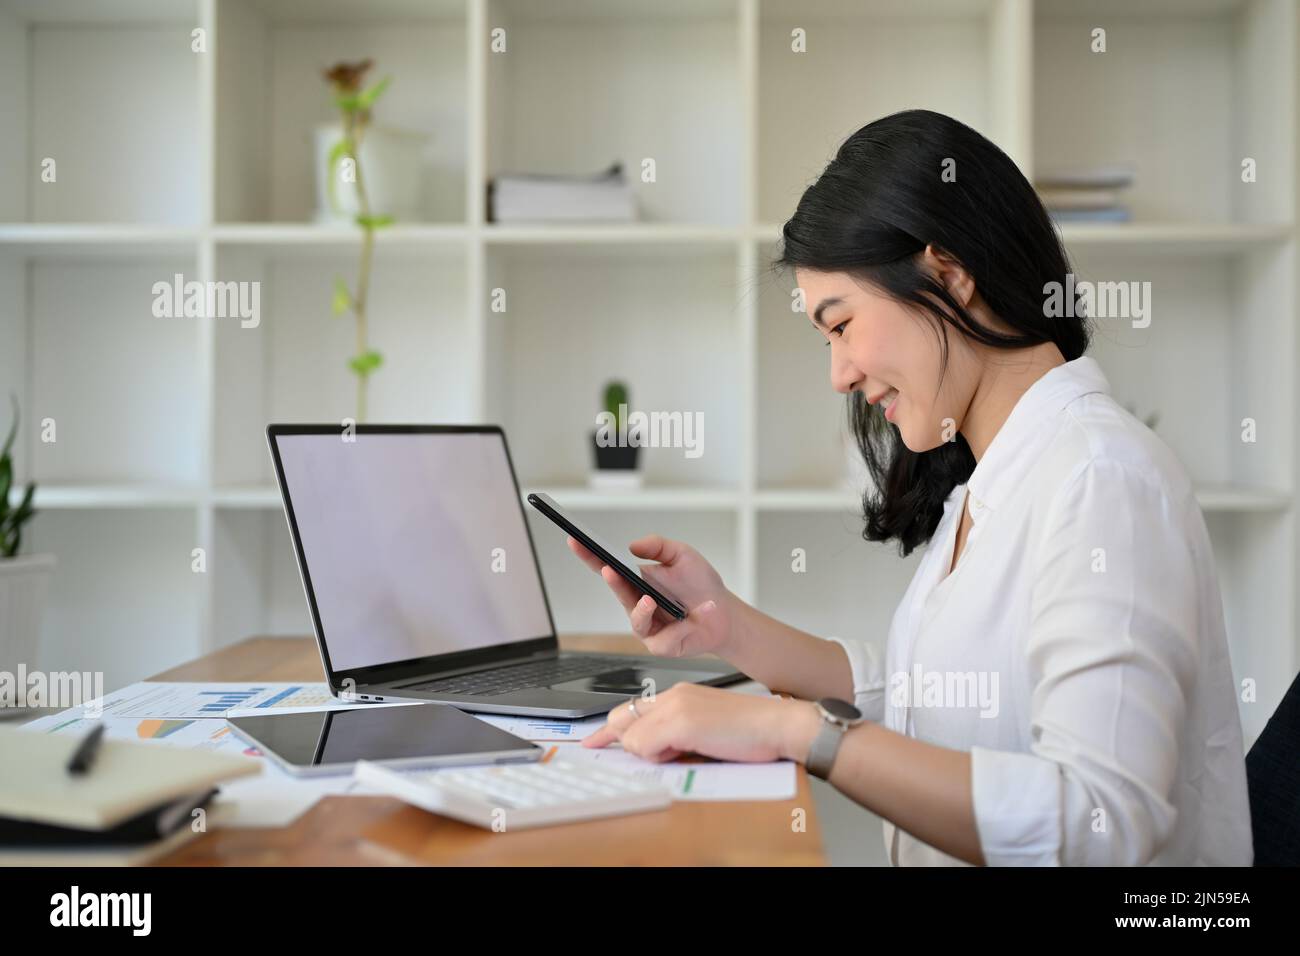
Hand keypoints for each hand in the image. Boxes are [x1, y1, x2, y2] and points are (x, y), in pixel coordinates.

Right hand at [565, 533, 738, 658]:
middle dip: (612, 580)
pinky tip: (690, 619)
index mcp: (637, 580)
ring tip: (651, 599)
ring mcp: (647, 626)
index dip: (588, 555)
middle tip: (608, 569)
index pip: (606, 566)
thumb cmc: (700, 586)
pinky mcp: (660, 645)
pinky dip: (679, 628)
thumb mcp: (682, 556)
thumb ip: (658, 546)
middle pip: (617, 591)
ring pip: (636, 619)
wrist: (724, 614)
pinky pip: (662, 639)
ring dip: (642, 608)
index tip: (575, 540)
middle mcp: (637, 603)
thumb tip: (633, 545)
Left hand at [581, 683, 820, 764]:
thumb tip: (652, 748)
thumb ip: (677, 731)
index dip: (611, 727)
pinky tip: (683, 751)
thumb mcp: (705, 726)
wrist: (777, 725)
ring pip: (633, 736)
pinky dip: (657, 756)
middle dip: (617, 739)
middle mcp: (674, 695)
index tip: (594, 739)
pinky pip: (645, 746)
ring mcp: (676, 706)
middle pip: (624, 718)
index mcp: (680, 693)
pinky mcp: (681, 722)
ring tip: (682, 751)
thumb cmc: (749, 731)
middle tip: (602, 750)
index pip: (634, 708)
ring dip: (650, 753)